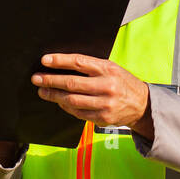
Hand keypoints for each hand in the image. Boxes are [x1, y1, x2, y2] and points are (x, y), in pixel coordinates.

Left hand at [32, 53, 152, 136]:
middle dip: (51, 80)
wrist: (142, 104)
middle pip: (72, 83)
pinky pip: (78, 113)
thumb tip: (63, 65)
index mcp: (108, 69)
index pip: (79, 62)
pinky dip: (66, 107)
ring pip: (72, 100)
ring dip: (54, 96)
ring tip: (43, 91)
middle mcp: (107, 86)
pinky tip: (59, 101)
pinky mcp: (102, 118)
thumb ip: (91, 67)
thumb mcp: (112, 68)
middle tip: (37, 78)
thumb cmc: (123, 82)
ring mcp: (104, 104)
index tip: (45, 60)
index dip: (60, 61)